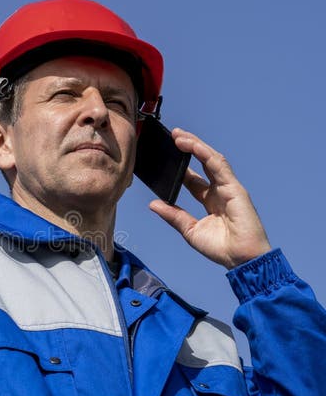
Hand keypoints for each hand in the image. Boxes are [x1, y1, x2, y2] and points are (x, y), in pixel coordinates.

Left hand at [148, 128, 270, 268]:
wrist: (241, 259)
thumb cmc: (221, 248)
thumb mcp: (190, 230)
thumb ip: (173, 215)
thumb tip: (154, 204)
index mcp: (211, 200)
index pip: (194, 179)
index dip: (181, 167)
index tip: (165, 157)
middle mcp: (220, 191)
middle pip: (203, 163)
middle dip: (189, 148)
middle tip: (173, 136)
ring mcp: (229, 187)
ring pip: (211, 158)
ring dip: (195, 145)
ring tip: (178, 136)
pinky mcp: (235, 187)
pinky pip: (218, 165)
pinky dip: (205, 152)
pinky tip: (192, 145)